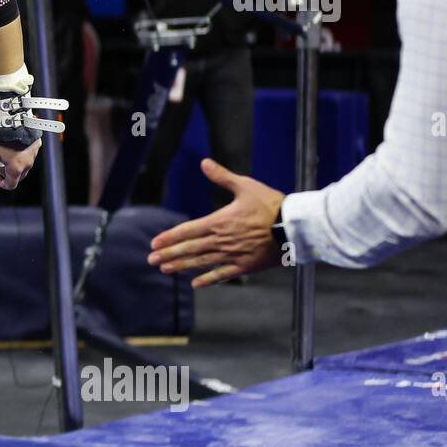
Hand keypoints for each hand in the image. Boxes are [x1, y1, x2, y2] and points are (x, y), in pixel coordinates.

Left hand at [0, 136, 40, 190]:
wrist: (12, 118)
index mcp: (16, 168)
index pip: (11, 185)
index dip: (1, 183)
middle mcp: (27, 164)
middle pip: (18, 176)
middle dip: (7, 174)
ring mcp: (33, 155)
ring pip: (24, 166)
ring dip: (15, 164)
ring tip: (5, 153)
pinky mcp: (37, 145)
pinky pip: (30, 155)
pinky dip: (22, 155)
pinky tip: (14, 145)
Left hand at [147, 159, 285, 286]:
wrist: (294, 226)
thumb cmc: (271, 204)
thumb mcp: (245, 186)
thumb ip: (222, 176)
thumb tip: (204, 162)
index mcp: (219, 222)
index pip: (187, 230)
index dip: (170, 237)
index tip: (154, 243)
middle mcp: (221, 240)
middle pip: (189, 249)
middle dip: (169, 254)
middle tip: (151, 260)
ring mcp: (232, 255)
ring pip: (201, 262)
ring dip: (182, 266)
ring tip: (165, 269)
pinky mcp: (245, 266)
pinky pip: (222, 275)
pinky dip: (208, 280)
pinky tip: (195, 284)